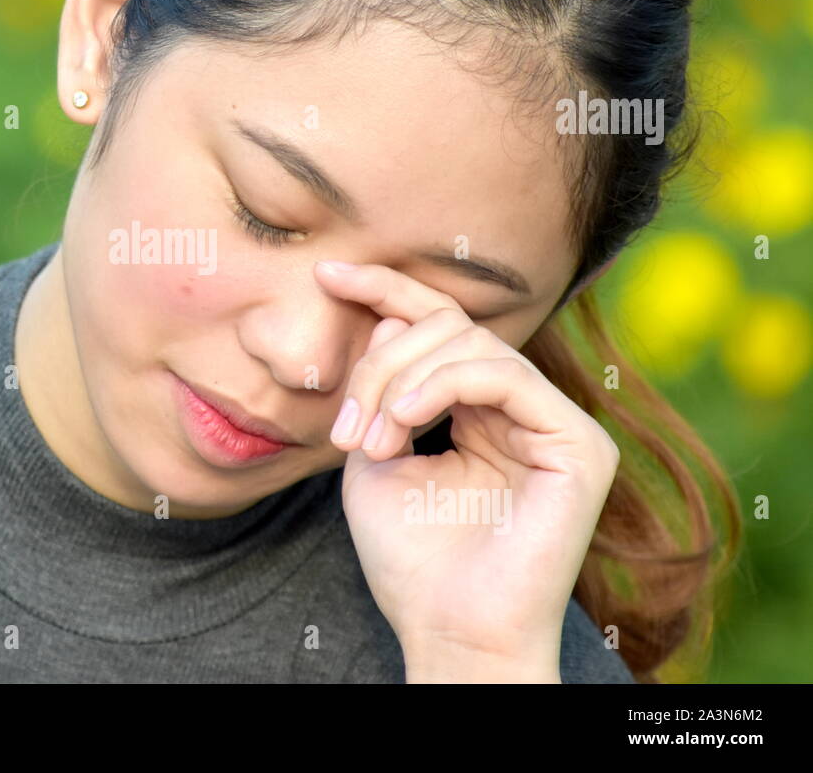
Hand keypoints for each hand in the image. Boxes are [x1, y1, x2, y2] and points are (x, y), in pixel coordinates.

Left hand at [313, 260, 619, 681]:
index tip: (328, 273)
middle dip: (381, 362)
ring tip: (368, 440)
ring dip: (400, 382)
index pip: (440, 327)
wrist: (449, 632)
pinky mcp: (579, 446)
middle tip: (346, 428)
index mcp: (479, 411)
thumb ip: (381, 389)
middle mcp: (522, 410)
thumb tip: (392, 320)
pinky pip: (502, 376)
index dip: (387, 291)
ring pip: (469, 346)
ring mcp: (555, 425)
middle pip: (447, 329)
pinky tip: (403, 421)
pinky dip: (440, 386)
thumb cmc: (410, 560)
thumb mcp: (374, 456)